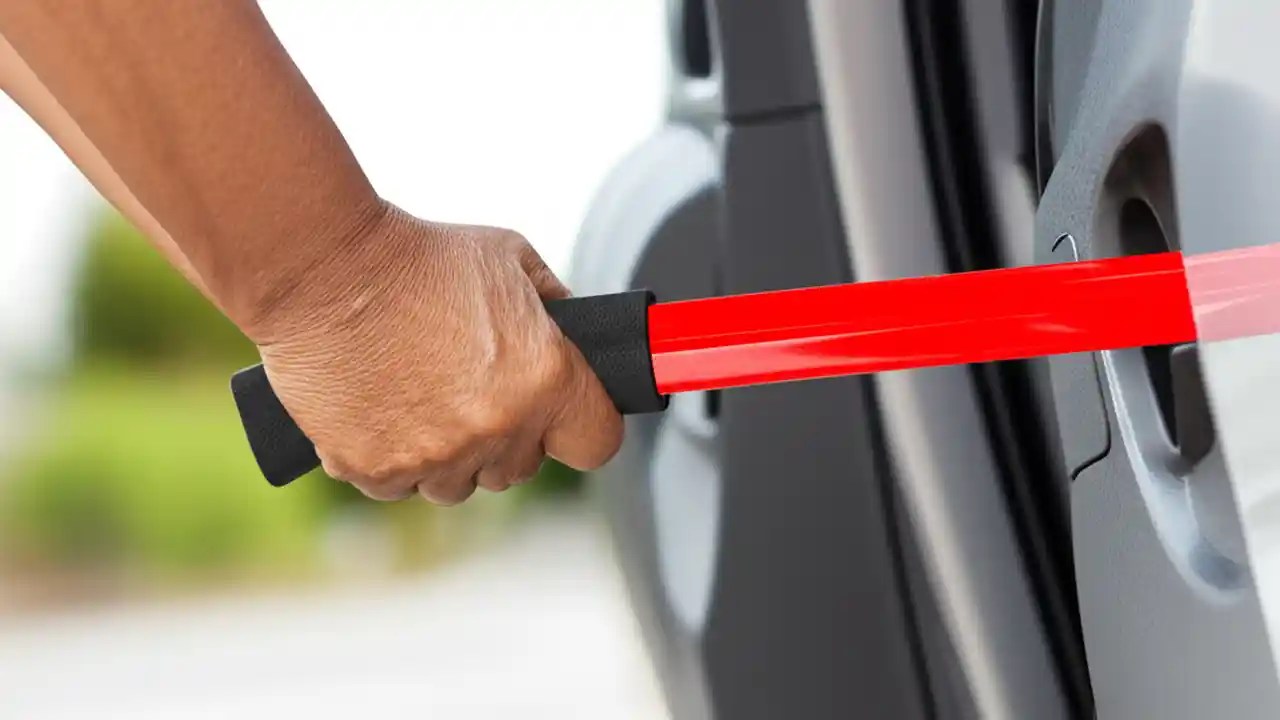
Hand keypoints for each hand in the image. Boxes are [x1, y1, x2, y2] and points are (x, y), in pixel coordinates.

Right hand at [249, 202, 622, 503]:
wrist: (324, 268)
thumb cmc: (418, 256)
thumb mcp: (509, 257)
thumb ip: (552, 300)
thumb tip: (573, 327)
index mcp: (546, 378)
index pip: (597, 442)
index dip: (581, 426)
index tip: (562, 414)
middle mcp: (499, 427)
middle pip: (523, 467)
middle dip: (506, 434)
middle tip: (469, 385)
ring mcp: (437, 457)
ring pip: (460, 483)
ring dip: (449, 453)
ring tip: (419, 393)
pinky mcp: (378, 471)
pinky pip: (400, 485)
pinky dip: (392, 458)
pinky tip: (380, 406)